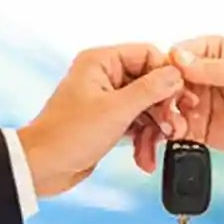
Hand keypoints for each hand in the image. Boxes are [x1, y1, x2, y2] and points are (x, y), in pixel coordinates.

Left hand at [17, 44, 188, 197]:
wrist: (43, 168)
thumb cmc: (66, 136)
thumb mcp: (116, 111)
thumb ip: (149, 90)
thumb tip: (175, 74)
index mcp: (100, 62)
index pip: (147, 54)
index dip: (166, 75)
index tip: (179, 96)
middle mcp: (103, 76)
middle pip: (150, 82)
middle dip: (163, 107)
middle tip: (174, 125)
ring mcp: (106, 99)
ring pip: (146, 106)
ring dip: (156, 128)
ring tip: (159, 145)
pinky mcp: (108, 120)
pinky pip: (137, 123)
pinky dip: (144, 139)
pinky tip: (145, 157)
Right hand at [168, 36, 223, 170]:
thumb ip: (212, 67)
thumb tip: (179, 57)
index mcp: (213, 51)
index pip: (178, 53)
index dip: (169, 65)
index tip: (170, 77)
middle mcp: (201, 75)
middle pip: (166, 79)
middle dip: (162, 91)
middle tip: (171, 101)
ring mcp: (197, 101)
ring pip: (165, 104)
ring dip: (163, 111)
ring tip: (173, 119)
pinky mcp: (197, 128)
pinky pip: (173, 127)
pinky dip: (168, 130)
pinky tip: (175, 131)